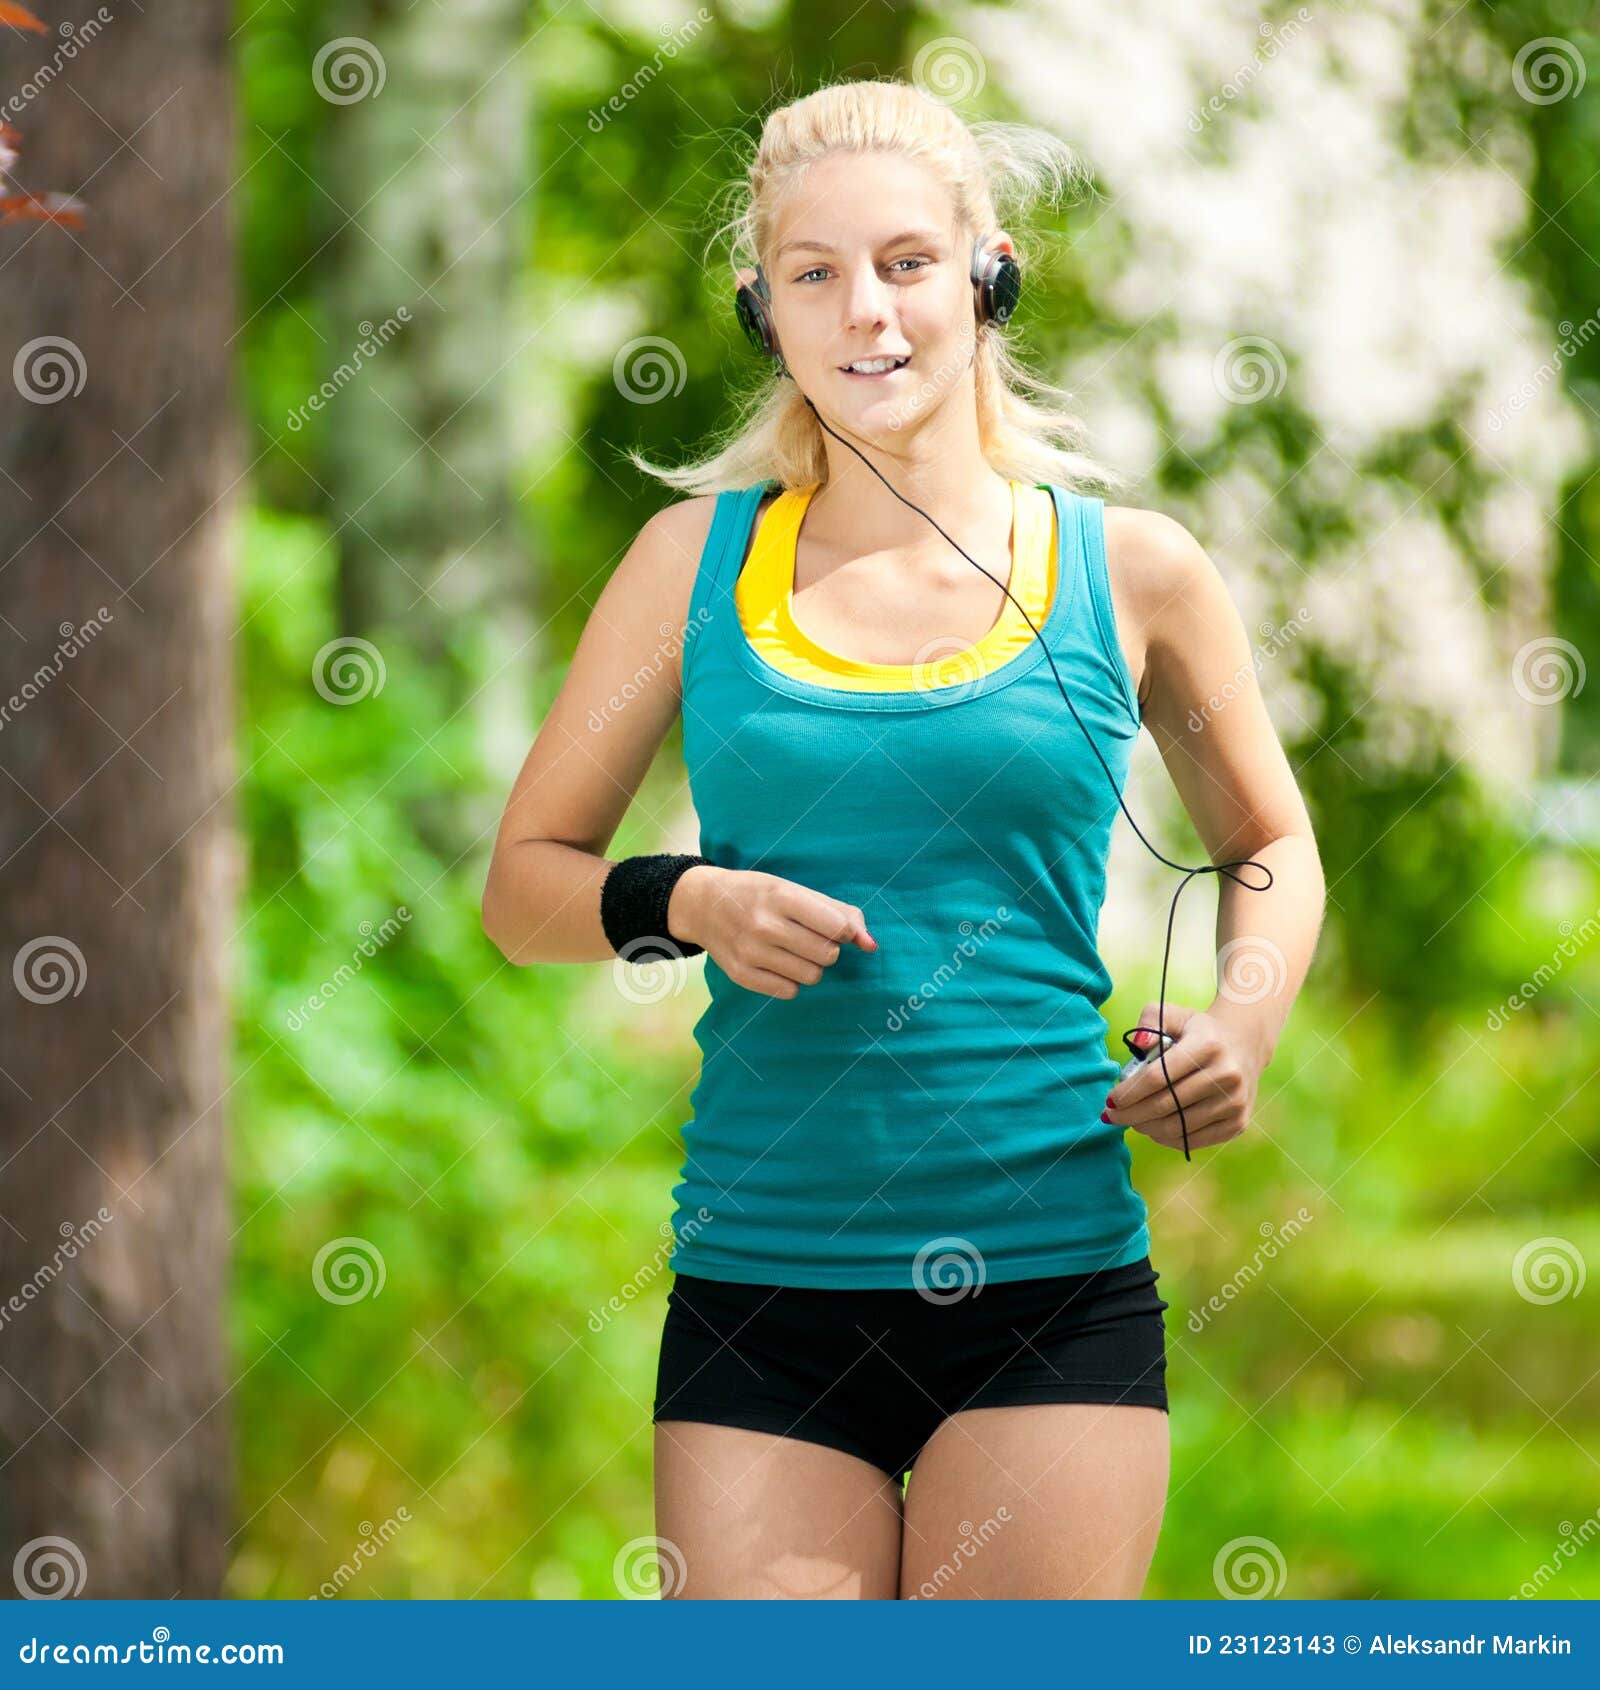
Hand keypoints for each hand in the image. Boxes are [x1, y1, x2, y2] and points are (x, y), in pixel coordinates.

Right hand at [668, 865, 876, 999]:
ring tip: (793, 951)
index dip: (844, 931)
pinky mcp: (741, 974)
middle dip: (827, 949)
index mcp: (781, 896)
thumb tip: (871, 945)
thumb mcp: (796, 891)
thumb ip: (839, 912)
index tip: (832, 927)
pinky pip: (788, 992)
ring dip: (811, 966)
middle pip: (828, 955)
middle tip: (809, 939)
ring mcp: (750, 952)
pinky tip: (778, 964)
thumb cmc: (759, 894)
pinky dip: (791, 981)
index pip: (836, 926)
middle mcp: (764, 925)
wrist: (704, 904)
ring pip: (811, 976)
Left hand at [1103, 1000, 1263, 1151]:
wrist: (1243, 1046)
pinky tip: (1154, 1129)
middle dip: (1131, 1114)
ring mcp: (1235, 1102)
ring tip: (1133, 1121)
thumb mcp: (1174, 1014)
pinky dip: (1167, 1139)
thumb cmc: (1197, 1031)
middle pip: (1165, 1105)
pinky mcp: (1238, 1123)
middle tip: (1113, 1116)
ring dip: (1147, 1128)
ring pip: (1177, 1126)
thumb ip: (1149, 1020)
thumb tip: (1137, 1044)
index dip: (1129, 1092)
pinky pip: (1193, 1140)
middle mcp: (1226, 1075)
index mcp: (1208, 1044)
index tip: (1110, 1100)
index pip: (1158, 1076)